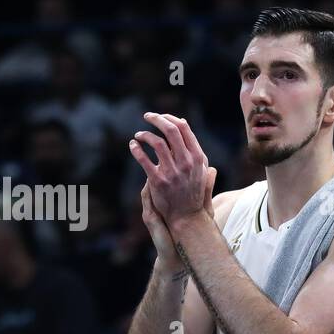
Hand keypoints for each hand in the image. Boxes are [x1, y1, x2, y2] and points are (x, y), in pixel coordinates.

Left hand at [129, 112, 213, 226]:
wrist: (187, 216)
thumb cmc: (193, 191)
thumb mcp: (200, 168)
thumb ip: (192, 146)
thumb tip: (184, 122)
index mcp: (197, 157)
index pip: (183, 128)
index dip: (170, 118)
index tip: (160, 117)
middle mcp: (186, 162)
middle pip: (171, 131)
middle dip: (157, 119)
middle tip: (147, 116)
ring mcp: (173, 172)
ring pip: (157, 142)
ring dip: (145, 135)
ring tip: (139, 135)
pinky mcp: (158, 181)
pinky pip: (144, 159)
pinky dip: (136, 149)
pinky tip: (132, 145)